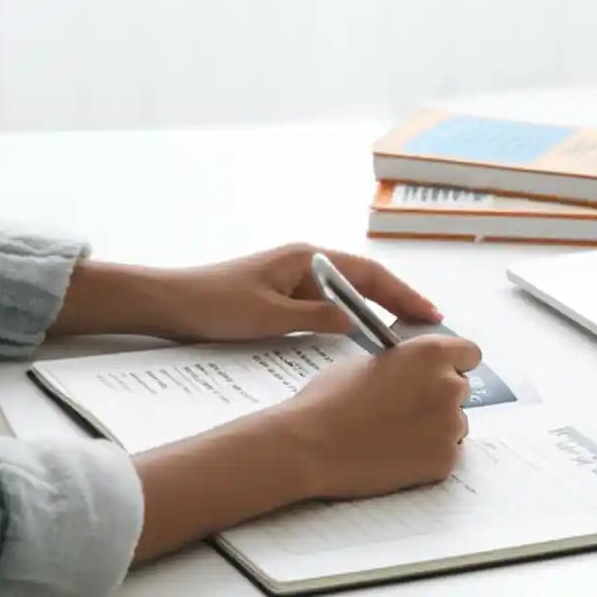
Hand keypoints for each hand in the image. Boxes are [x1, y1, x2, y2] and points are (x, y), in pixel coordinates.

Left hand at [53, 242, 441, 340]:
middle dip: (397, 301)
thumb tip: (354, 322)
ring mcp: (295, 278)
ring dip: (375, 311)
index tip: (427, 313)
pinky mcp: (283, 295)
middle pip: (364, 280)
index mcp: (307, 258)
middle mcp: (305, 262)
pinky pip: (328, 305)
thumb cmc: (214, 304)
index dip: (401, 293)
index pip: (368, 274)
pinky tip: (358, 338)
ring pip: (348, 294)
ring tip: (401, 334)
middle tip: (426, 325)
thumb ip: (316, 317)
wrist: (168, 302)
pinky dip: (350, 318)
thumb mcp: (270, 316)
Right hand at [130, 333, 480, 563]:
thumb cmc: (329, 399)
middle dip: (438, 396)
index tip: (443, 372)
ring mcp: (450, 426)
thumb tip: (415, 369)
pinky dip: (427, 456)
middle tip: (405, 409)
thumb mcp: (369, 362)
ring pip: (455, 424)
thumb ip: (404, 362)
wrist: (308, 445)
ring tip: (394, 435)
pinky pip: (446, 454)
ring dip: (434, 427)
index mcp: (431, 354)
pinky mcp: (444, 461)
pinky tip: (396, 456)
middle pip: (460, 389)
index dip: (454, 363)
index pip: (470, 353)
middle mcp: (449, 386)